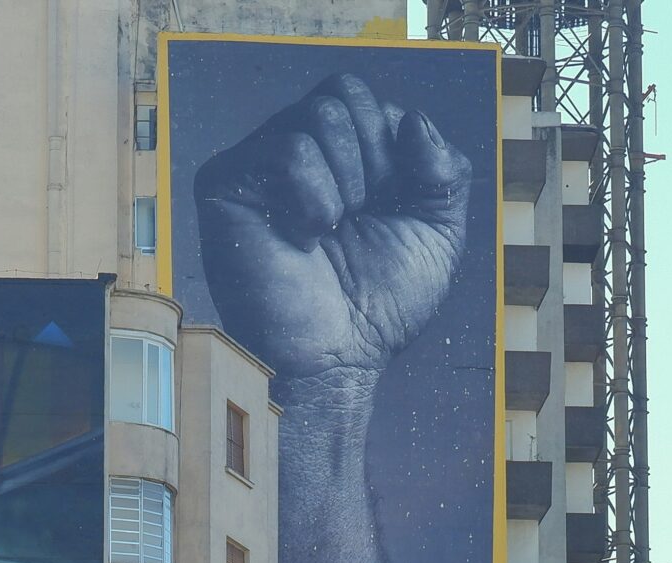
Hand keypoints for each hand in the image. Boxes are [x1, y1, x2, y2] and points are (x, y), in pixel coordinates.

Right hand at [192, 73, 471, 381]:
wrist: (339, 359)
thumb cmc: (381, 306)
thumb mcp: (439, 232)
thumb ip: (445, 170)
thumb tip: (412, 120)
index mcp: (340, 153)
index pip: (369, 100)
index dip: (393, 148)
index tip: (386, 208)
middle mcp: (295, 151)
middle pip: (342, 94)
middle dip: (372, 161)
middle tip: (358, 219)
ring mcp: (257, 167)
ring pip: (317, 117)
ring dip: (345, 185)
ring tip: (330, 233)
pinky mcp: (226, 186)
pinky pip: (286, 150)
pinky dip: (313, 197)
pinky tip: (303, 238)